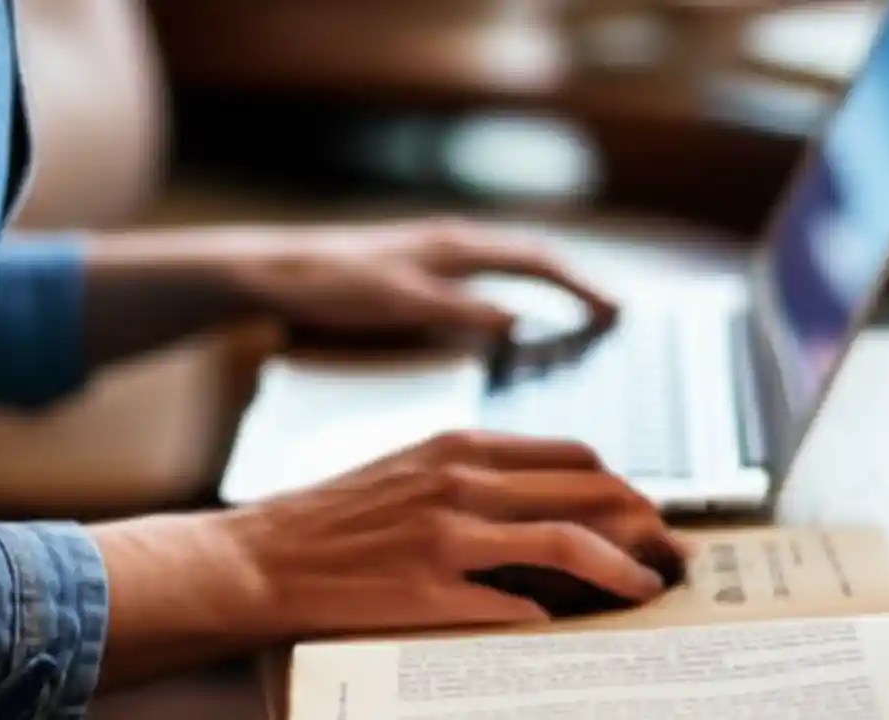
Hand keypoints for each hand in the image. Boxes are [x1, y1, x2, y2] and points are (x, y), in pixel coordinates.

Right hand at [222, 431, 679, 635]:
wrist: (265, 556)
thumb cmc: (340, 516)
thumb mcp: (414, 469)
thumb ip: (480, 475)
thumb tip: (550, 498)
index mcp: (463, 446)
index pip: (575, 456)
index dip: (622, 485)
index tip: (643, 512)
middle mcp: (463, 481)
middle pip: (588, 491)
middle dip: (642, 523)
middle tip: (666, 550)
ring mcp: (448, 535)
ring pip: (569, 541)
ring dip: (622, 568)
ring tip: (646, 586)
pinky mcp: (430, 589)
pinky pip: (517, 602)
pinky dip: (552, 612)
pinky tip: (568, 622)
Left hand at [226, 218, 616, 338]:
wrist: (273, 275)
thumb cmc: (332, 285)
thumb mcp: (400, 301)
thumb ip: (461, 310)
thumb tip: (522, 321)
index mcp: (455, 247)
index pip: (536, 260)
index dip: (580, 286)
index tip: (615, 310)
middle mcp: (452, 246)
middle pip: (531, 260)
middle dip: (575, 285)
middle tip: (611, 315)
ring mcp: (435, 259)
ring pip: (507, 270)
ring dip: (546, 290)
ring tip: (576, 321)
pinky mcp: (417, 278)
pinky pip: (482, 285)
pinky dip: (511, 300)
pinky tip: (508, 329)